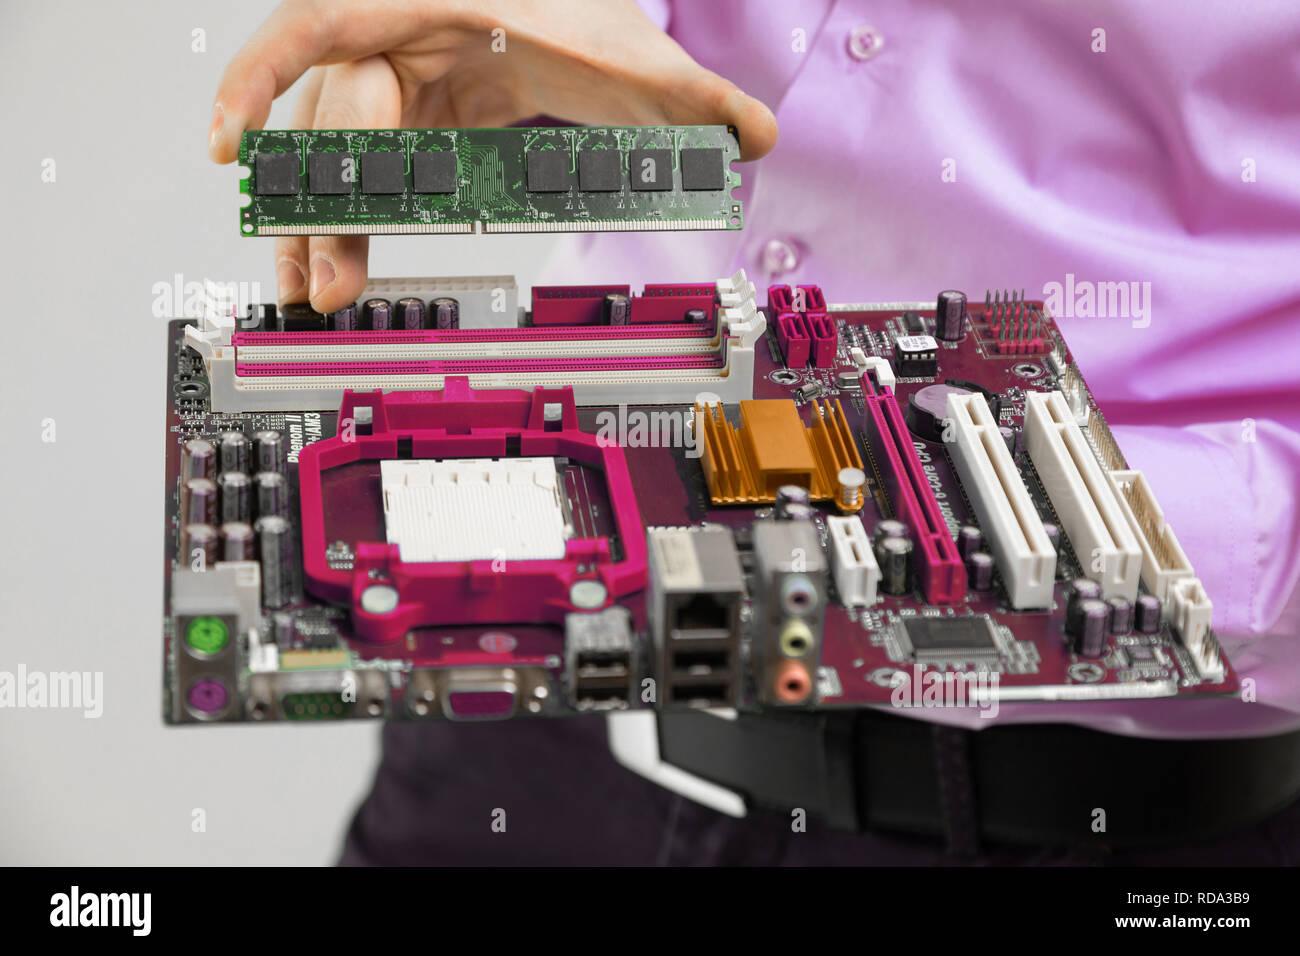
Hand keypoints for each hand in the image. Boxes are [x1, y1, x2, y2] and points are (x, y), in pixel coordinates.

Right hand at [209, 0, 778, 313]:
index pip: (328, 29)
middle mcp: (399, 43)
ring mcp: (395, 85)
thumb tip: (754, 133)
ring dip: (320, 228)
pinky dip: (341, 221)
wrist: (564, 10)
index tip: (234, 141)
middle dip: (326, 205)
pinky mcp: (404, 125)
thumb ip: (697, 95)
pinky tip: (331, 267)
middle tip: (328, 281)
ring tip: (317, 296)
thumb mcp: (640, 55)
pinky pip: (358, 173)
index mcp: (433, 4)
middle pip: (333, 120)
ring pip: (333, 156)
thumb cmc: (582, 14)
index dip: (264, 79)